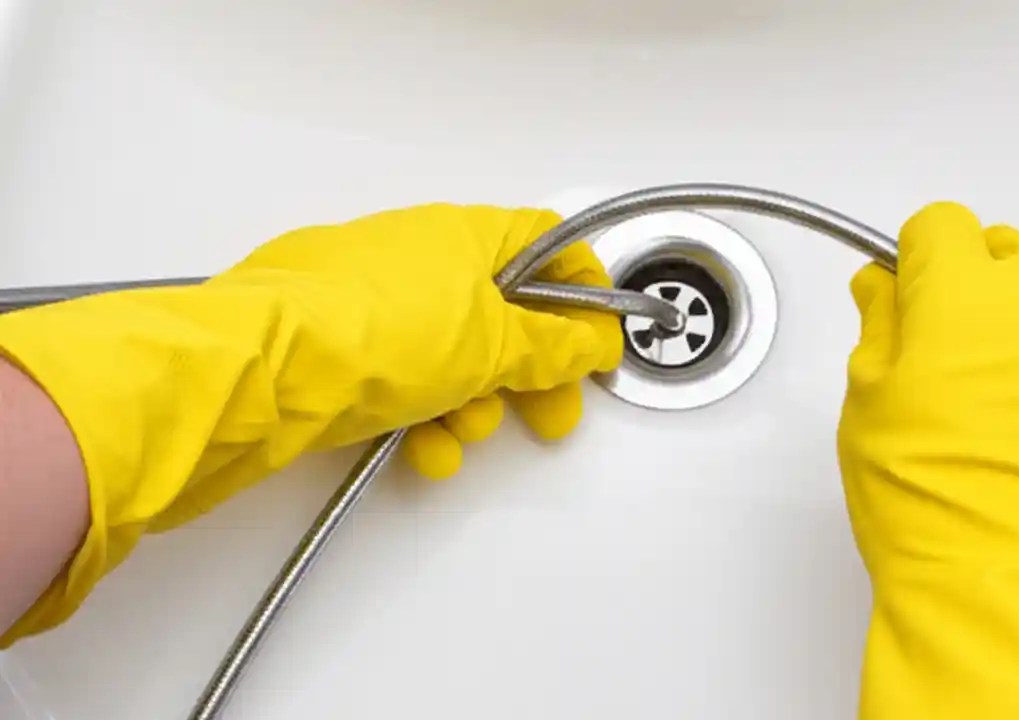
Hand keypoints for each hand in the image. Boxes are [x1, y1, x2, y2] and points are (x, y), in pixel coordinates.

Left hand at [0, 203, 621, 643]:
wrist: (257, 372)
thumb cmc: (374, 334)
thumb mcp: (492, 344)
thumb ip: (556, 345)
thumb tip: (597, 339)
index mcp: (461, 234)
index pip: (546, 242)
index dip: (583, 290)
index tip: (600, 341)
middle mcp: (416, 260)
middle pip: (503, 313)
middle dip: (530, 373)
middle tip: (552, 415)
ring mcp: (371, 306)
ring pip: (451, 358)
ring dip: (473, 406)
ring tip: (464, 435)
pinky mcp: (335, 353)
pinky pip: (400, 385)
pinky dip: (422, 420)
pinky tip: (422, 452)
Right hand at [838, 202, 1018, 717]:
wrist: (1005, 584)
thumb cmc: (926, 499)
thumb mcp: (868, 407)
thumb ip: (879, 330)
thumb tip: (882, 288)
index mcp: (961, 293)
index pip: (940, 227)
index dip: (916, 260)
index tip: (909, 294)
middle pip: (1012, 251)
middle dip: (980, 282)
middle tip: (957, 348)